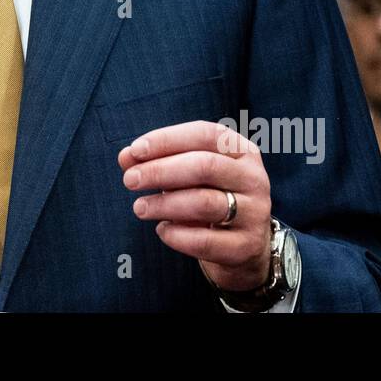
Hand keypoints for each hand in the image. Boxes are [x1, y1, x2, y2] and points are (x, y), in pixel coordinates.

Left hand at [118, 120, 272, 292]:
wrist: (245, 244)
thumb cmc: (210, 196)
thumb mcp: (188, 174)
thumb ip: (157, 161)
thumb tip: (126, 157)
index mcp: (241, 150)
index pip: (205, 134)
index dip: (168, 139)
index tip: (135, 150)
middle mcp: (253, 178)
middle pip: (205, 166)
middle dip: (160, 171)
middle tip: (130, 180)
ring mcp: (254, 213)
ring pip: (204, 202)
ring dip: (164, 204)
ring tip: (139, 207)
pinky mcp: (245, 246)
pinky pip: (205, 240)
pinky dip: (177, 235)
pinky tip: (162, 230)